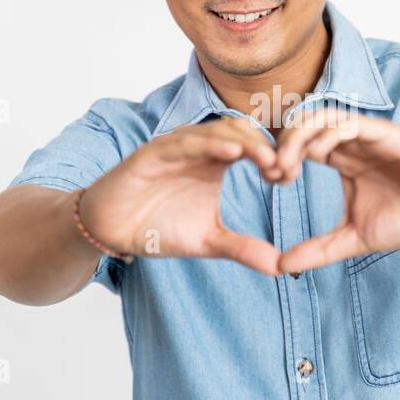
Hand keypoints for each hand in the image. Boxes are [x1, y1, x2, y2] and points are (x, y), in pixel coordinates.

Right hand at [77, 116, 284, 275]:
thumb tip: (280, 267)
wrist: (111, 231)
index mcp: (215, 161)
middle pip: (240, 131)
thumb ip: (242, 248)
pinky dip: (207, 145)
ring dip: (243, 143)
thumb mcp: (208, 241)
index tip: (287, 178)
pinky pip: (183, 144)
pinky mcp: (151, 154)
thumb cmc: (157, 226)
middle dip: (264, 147)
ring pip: (215, 132)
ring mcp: (175, 148)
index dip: (272, 157)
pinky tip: (231, 152)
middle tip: (283, 170)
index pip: (251, 146)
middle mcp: (198, 148)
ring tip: (266, 159)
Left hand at [272, 107, 399, 272]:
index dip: (280, 158)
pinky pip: (353, 123)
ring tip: (289, 163)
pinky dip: (330, 133)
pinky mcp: (390, 135)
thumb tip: (281, 266)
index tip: (272, 182)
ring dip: (300, 135)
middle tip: (274, 171)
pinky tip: (319, 154)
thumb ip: (319, 249)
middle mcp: (353, 143)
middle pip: (305, 125)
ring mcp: (370, 137)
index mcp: (343, 159)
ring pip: (324, 117)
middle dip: (283, 144)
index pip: (300, 145)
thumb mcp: (355, 238)